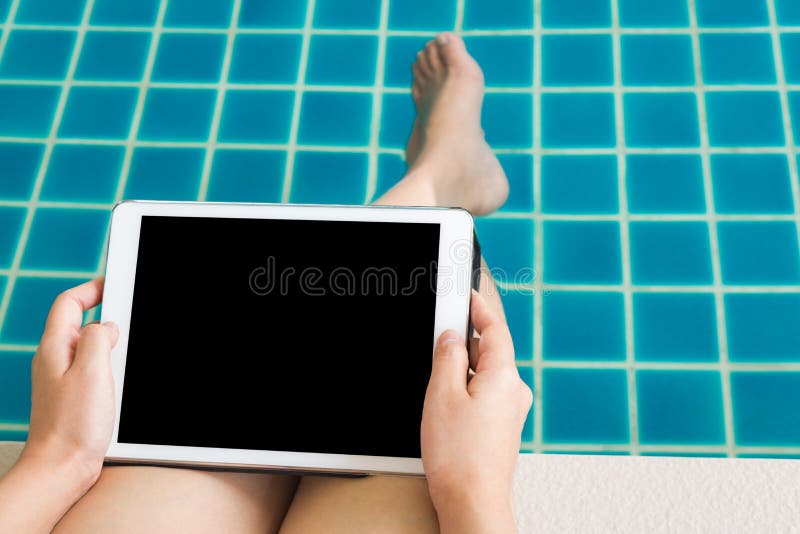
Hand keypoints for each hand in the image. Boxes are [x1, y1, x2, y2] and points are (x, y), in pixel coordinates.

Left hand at [21, 277, 118, 491]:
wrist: (60, 468)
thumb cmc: (73, 426)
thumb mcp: (93, 372)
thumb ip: (99, 339)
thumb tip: (107, 326)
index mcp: (54, 348)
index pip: (69, 302)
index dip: (92, 288)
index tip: (115, 283)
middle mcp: (54, 360)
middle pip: (79, 322)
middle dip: (105, 314)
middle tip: (129, 314)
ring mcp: (62, 378)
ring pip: (88, 346)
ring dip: (109, 343)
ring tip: (126, 352)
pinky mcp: (73, 396)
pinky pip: (92, 368)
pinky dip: (108, 365)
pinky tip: (120, 379)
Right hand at [421, 289, 531, 532]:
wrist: (473, 501)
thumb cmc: (459, 456)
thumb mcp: (442, 394)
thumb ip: (447, 357)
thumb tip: (450, 338)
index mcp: (504, 376)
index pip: (496, 329)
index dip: (480, 309)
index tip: (468, 295)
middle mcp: (514, 392)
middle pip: (490, 351)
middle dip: (464, 344)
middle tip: (438, 342)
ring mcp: (510, 411)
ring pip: (485, 375)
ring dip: (463, 371)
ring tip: (438, 387)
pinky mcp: (503, 427)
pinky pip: (485, 395)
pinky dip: (467, 390)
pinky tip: (447, 406)